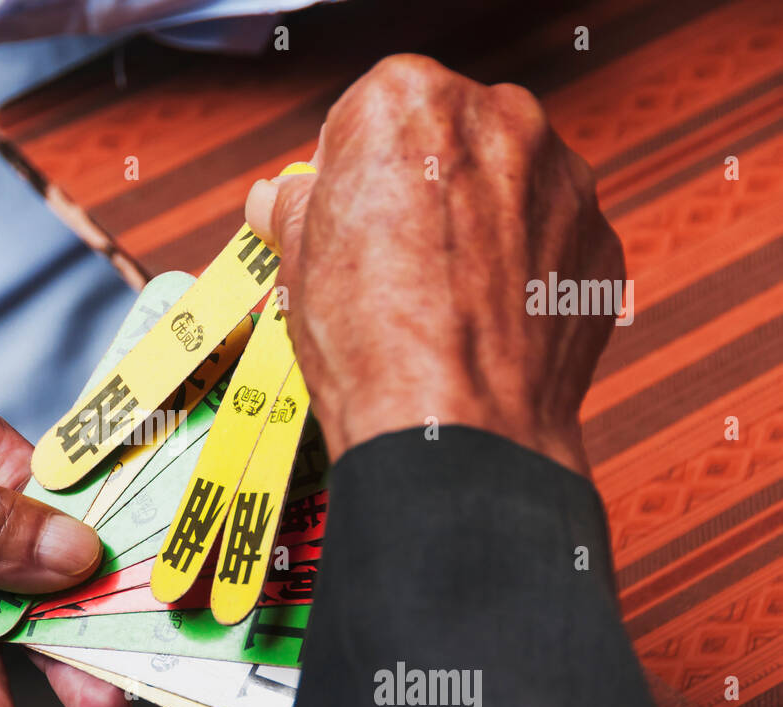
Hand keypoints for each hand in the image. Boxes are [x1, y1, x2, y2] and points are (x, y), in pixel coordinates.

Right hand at [245, 54, 621, 475]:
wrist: (455, 429)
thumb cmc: (370, 341)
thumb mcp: (296, 260)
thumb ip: (296, 207)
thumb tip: (282, 200)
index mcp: (410, 101)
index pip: (365, 117)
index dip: (345, 176)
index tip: (341, 223)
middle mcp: (500, 118)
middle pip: (443, 141)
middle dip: (417, 190)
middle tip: (387, 264)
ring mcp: (562, 179)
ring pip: (503, 186)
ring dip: (474, 227)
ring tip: (437, 302)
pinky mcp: (600, 239)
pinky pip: (547, 239)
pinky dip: (520, 270)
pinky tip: (482, 320)